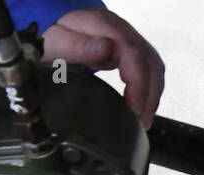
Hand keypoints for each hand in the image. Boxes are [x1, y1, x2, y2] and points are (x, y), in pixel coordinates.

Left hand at [42, 9, 164, 127]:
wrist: (50, 24)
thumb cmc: (52, 33)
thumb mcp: (56, 41)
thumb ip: (78, 46)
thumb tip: (105, 48)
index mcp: (105, 26)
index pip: (134, 55)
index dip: (139, 84)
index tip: (133, 108)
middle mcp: (121, 31)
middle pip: (150, 63)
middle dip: (149, 95)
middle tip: (141, 121)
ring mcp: (126, 39)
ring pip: (153, 67)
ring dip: (152, 94)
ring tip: (144, 118)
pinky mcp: (128, 49)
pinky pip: (147, 68)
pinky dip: (148, 88)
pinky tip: (142, 104)